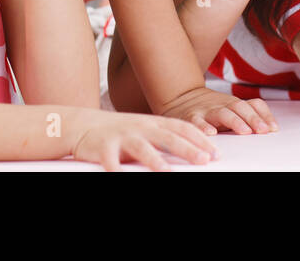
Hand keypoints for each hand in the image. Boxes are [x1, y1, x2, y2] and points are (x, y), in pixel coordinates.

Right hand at [70, 110, 216, 171]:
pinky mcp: (103, 148)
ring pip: (141, 147)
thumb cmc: (121, 132)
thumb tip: (197, 151)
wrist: (83, 125)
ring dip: (155, 160)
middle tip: (204, 160)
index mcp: (153, 123)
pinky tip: (121, 176)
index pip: (182, 128)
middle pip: (167, 137)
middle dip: (187, 149)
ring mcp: (122, 137)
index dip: (200, 139)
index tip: (216, 152)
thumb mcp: (145, 130)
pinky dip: (116, 170)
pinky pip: (110, 161)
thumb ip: (166, 138)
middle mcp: (140, 127)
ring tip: (168, 171)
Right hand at [157, 85, 278, 134]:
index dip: (264, 116)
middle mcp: (223, 104)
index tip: (272, 129)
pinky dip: (204, 126)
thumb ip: (251, 115)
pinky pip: (198, 121)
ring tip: (244, 131)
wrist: (182, 97)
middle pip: (240, 107)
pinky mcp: (192, 117)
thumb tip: (273, 128)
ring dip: (235, 121)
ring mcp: (207, 110)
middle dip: (253, 119)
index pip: (254, 105)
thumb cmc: (213, 108)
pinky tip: (211, 133)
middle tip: (262, 131)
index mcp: (235, 103)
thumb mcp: (233, 108)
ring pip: (222, 113)